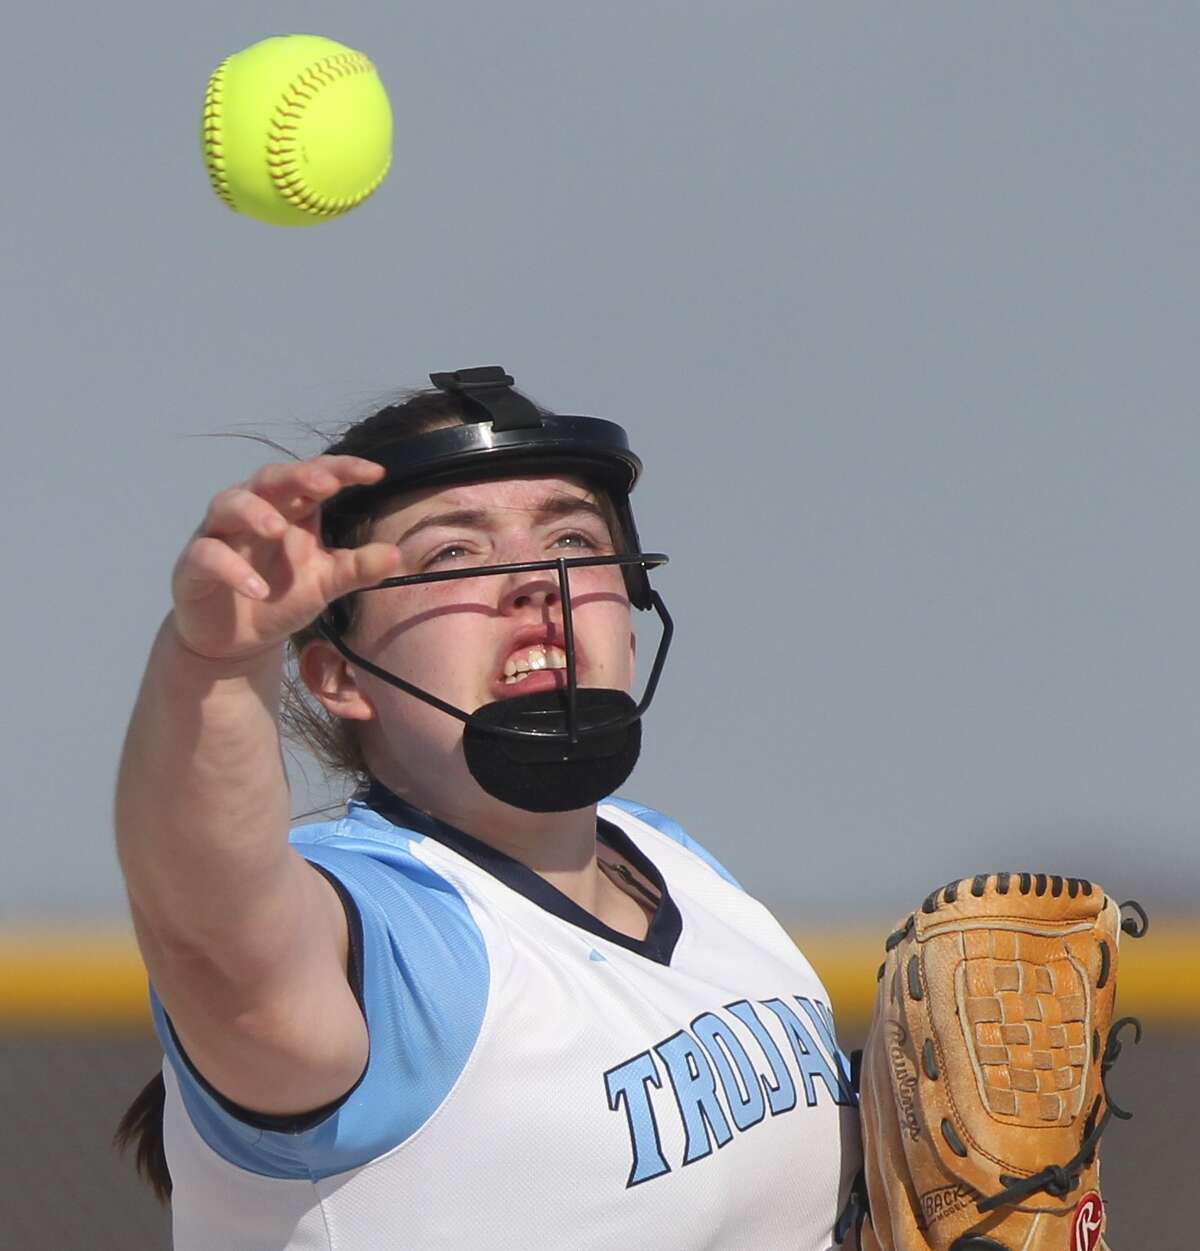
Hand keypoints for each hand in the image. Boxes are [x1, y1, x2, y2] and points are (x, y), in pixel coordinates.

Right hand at [171, 455, 401, 661]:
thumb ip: (357, 568)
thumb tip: (397, 555)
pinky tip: (257, 588)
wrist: (236, 639)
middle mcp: (254, 511)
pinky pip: (207, 555)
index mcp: (290, 509)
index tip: (375, 472)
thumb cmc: (281, 597)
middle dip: (297, 476)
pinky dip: (231, 568)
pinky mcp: (194, 564)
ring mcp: (220, 534)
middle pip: (271, 478)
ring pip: (229, 504)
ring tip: (278, 529)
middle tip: (326, 484)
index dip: (342, 469)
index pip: (316, 476)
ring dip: (254, 513)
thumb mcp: (325, 583)